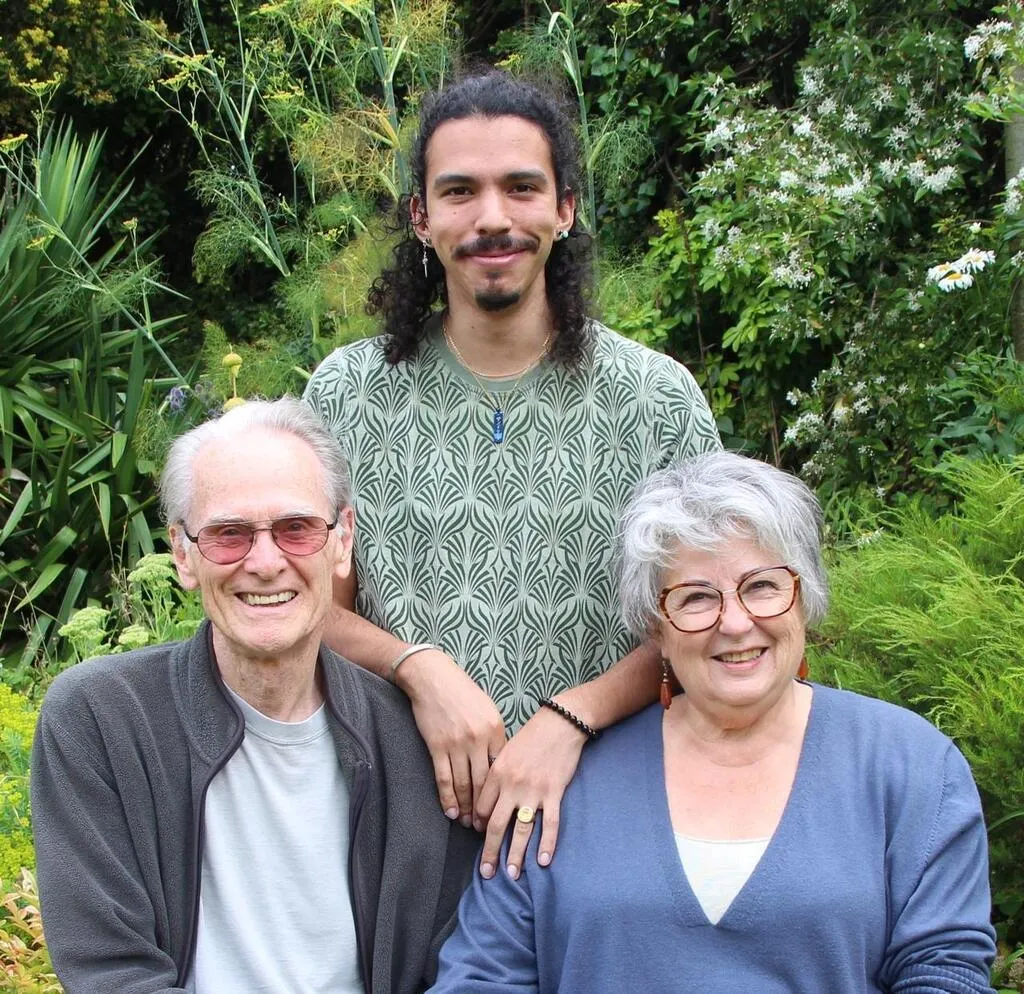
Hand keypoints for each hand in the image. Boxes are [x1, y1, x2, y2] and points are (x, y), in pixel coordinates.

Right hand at [396, 650, 505, 825]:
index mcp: (495, 729)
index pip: (501, 769)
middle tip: (486, 827)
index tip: (503, 808)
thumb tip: (499, 763)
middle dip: (485, 808)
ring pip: (464, 785)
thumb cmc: (462, 692)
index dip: (501, 793)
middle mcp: (478, 739)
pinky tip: (451, 812)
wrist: (433, 678)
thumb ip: (495, 736)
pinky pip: (444, 779)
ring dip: (466, 808)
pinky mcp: (437, 746)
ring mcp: (457, 744)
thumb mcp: (488, 710)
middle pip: (484, 782)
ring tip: (469, 824)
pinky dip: (447, 798)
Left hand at [473, 706, 586, 880]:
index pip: (482, 809)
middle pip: (497, 826)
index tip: (481, 838)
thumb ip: (496, 776)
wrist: (559, 724)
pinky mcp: (553, 793)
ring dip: (515, 855)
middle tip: (487, 874)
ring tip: (511, 874)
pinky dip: (547, 843)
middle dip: (491, 852)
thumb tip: (488, 803)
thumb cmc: (531, 737)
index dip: (480, 827)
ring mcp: (533, 791)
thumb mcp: (506, 752)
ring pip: (521, 830)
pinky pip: (549, 824)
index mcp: (496, 774)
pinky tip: (542, 860)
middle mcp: (511, 785)